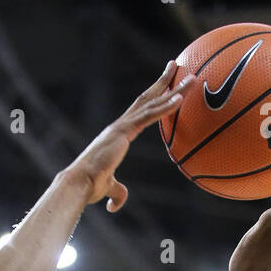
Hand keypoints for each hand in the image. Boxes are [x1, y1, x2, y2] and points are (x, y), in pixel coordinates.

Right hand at [67, 62, 191, 211]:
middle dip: (163, 81)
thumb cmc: (89, 187)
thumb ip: (116, 193)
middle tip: (177, 65)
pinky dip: (165, 107)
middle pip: (147, 98)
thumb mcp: (108, 189)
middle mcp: (120, 125)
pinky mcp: (124, 132)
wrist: (79, 184)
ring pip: (152, 103)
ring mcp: (122, 126)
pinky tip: (180, 98)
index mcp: (117, 134)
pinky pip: (149, 117)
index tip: (164, 85)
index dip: (153, 97)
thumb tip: (115, 205)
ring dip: (173, 89)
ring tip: (191, 78)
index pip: (139, 111)